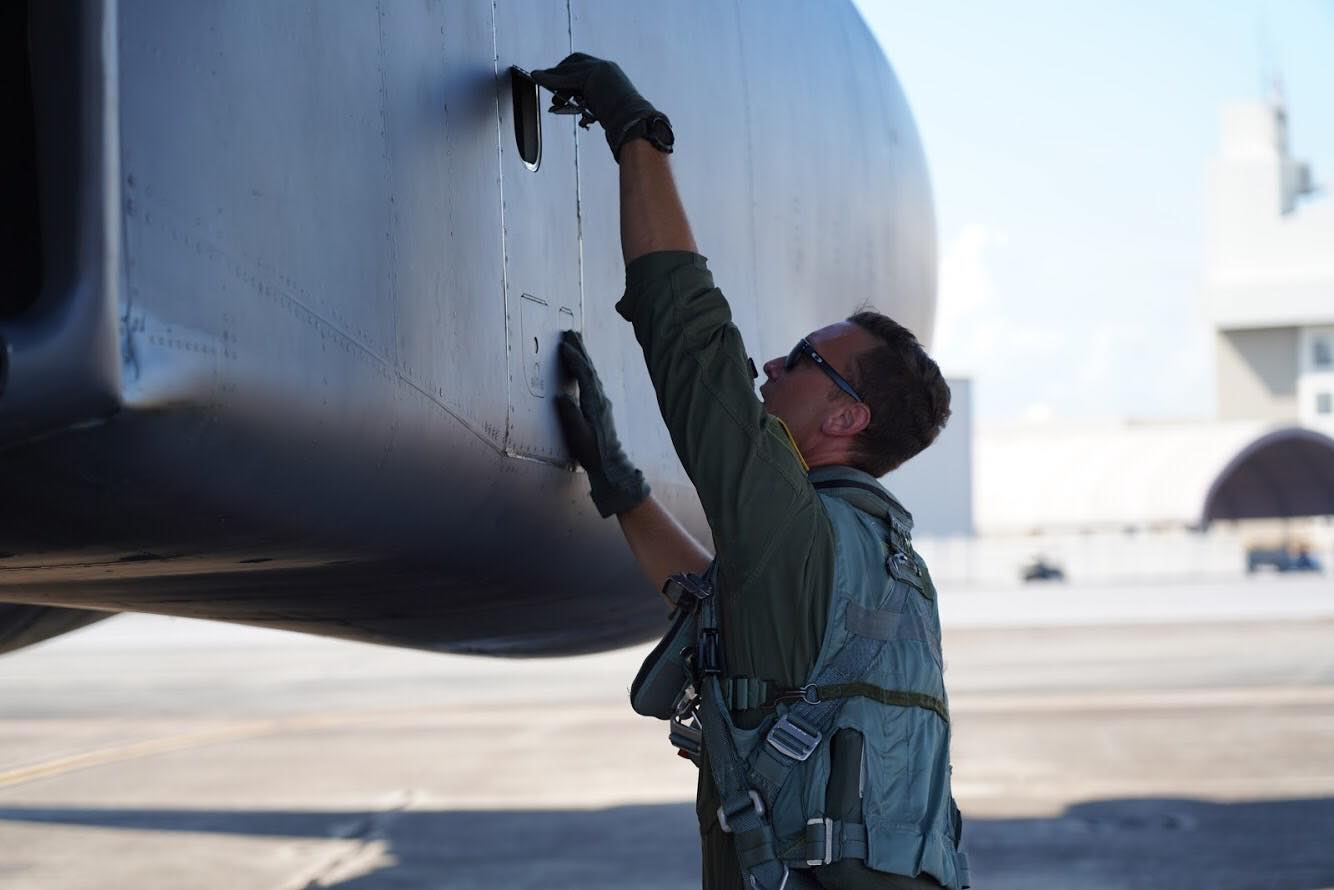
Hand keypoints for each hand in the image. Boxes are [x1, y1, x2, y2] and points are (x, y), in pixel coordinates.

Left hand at [530, 53, 660, 160]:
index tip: (558, 82)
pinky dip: (550, 78)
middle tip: (547, 83)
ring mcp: (599, 69)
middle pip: (575, 61)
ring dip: (553, 76)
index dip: (569, 71)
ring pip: (569, 69)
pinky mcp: (591, 76)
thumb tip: (581, 109)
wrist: (633, 123)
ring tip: (542, 84)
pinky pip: (565, 77)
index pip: (585, 65)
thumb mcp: (606, 108)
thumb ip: (592, 102)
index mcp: (611, 73)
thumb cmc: (624, 123)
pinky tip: (537, 77)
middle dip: (559, 70)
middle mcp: (605, 67)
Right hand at [555, 330, 649, 516]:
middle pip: (589, 367)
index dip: (574, 358)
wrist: (610, 463)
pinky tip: (582, 366)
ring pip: (592, 372)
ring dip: (583, 355)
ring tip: (575, 341)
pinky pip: (592, 380)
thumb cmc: (593, 451)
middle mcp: (601, 398)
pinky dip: (585, 368)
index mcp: (595, 402)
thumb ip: (570, 413)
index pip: (584, 374)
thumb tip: (561, 395)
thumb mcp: (578, 433)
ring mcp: (602, 401)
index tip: (564, 345)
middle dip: (580, 349)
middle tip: (571, 332)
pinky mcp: (601, 406)